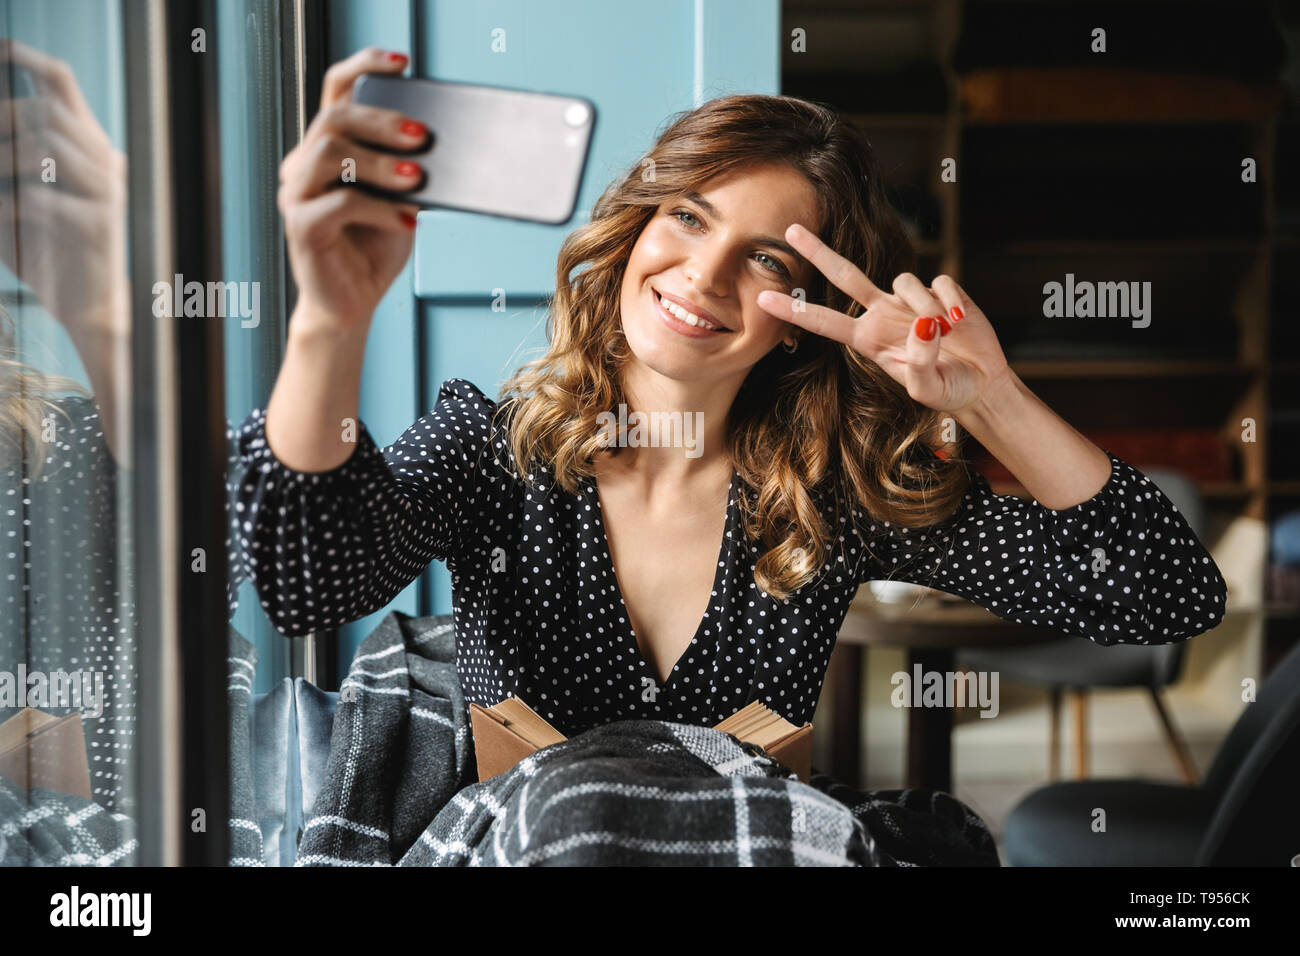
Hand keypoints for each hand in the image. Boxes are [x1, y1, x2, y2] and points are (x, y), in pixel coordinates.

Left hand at [0, 38, 127, 338]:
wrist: (91, 309)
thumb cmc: (52, 252)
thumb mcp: (26, 196)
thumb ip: (10, 161)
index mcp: (90, 149)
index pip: (63, 84)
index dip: (29, 60)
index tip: (1, 50)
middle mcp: (105, 164)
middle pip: (46, 111)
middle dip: (2, 119)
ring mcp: (106, 195)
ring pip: (44, 147)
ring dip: (3, 161)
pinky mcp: (98, 227)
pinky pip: (37, 200)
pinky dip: (7, 208)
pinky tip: (5, 220)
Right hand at [278, 47, 427, 331]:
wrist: (353, 303)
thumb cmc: (375, 246)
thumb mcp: (400, 199)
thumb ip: (407, 169)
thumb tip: (438, 144)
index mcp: (327, 147)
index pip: (336, 91)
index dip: (365, 67)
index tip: (403, 63)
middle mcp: (304, 163)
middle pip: (334, 119)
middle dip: (382, 121)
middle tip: (422, 136)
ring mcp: (297, 194)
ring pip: (330, 153)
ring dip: (379, 162)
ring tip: (416, 179)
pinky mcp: (301, 227)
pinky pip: (338, 204)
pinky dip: (379, 209)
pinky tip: (408, 220)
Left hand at [756, 223, 1010, 415]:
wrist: (979, 383)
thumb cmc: (947, 390)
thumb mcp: (928, 389)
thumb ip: (919, 361)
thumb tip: (922, 325)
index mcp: (869, 339)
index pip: (824, 321)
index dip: (794, 311)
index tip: (763, 299)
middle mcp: (883, 314)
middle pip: (845, 275)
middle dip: (818, 252)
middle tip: (791, 229)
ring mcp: (910, 300)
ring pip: (905, 281)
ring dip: (927, 306)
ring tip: (948, 333)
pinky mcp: (940, 291)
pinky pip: (939, 282)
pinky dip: (951, 301)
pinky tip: (962, 322)